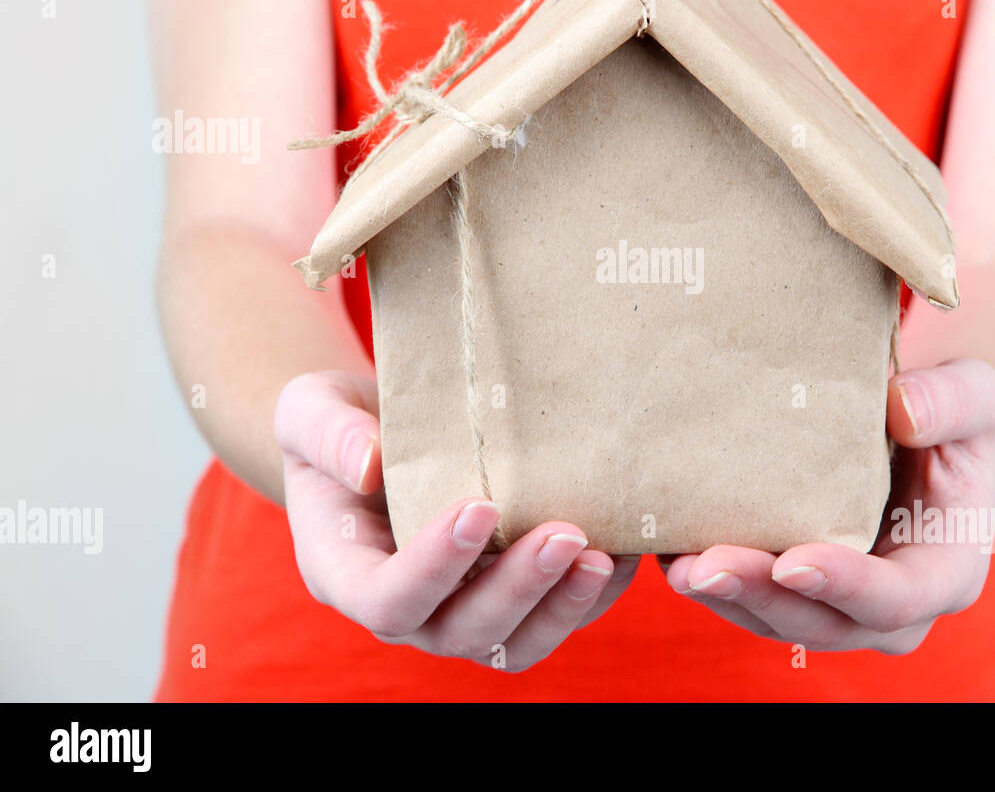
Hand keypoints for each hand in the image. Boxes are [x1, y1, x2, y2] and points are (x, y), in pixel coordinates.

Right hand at [273, 370, 639, 671]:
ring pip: (514, 643)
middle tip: (566, 534)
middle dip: (518, 590)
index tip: (480, 507)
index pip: (388, 597)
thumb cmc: (338, 421)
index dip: (434, 566)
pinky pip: (552, 619)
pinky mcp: (507, 599)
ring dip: (562, 607)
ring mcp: (458, 610)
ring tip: (604, 556)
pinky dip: (590, 596)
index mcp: (345, 572)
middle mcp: (406, 609)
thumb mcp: (311, 410)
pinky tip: (623, 548)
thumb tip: (369, 463)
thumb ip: (328, 434)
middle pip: (462, 631)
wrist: (376, 432)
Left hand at [660, 358, 994, 653]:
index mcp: (946, 571)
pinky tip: (669, 551)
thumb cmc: (950, 419)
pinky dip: (712, 581)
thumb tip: (900, 409)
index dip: (845, 586)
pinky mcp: (795, 589)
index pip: (897, 597)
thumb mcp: (974, 394)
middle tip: (705, 566)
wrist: (921, 437)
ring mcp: (839, 605)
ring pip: (778, 620)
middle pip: (825, 623)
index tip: (791, 560)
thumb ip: (951, 401)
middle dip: (762, 597)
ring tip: (674, 565)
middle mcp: (893, 607)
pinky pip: (751, 600)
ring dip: (725, 597)